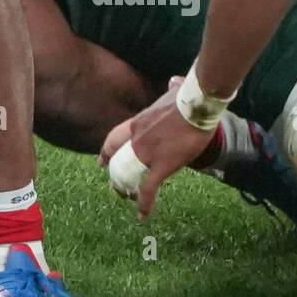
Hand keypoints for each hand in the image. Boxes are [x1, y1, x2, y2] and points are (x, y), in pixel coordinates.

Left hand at [99, 76, 212, 218]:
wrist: (196, 105)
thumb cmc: (189, 98)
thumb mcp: (172, 93)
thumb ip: (170, 89)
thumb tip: (176, 82)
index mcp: (138, 122)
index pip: (114, 138)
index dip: (106, 151)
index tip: (101, 161)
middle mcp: (137, 138)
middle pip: (116, 158)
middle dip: (113, 174)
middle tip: (114, 186)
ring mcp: (147, 152)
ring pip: (129, 175)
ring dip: (126, 190)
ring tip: (128, 200)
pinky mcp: (162, 165)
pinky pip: (148, 188)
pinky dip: (144, 204)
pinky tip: (142, 214)